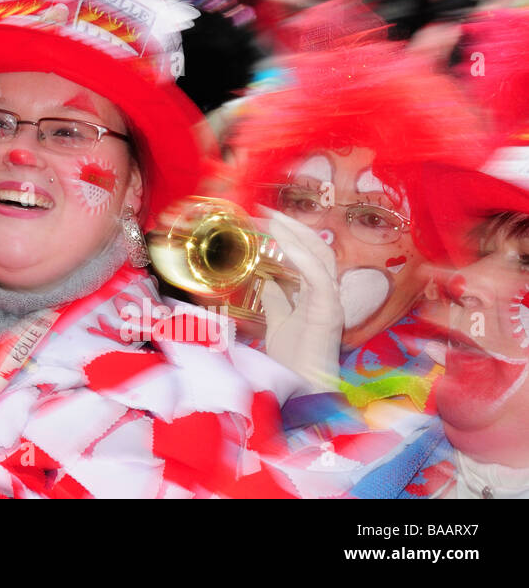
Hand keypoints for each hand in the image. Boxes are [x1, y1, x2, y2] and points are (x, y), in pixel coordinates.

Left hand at [258, 208, 343, 392]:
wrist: (300, 388)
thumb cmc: (294, 360)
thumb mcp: (279, 322)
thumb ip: (277, 301)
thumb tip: (269, 281)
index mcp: (317, 294)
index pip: (309, 254)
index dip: (292, 233)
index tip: (267, 217)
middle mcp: (327, 294)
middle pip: (318, 248)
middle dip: (293, 226)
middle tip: (267, 210)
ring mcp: (331, 302)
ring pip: (321, 257)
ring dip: (296, 235)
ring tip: (273, 219)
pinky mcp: (329, 312)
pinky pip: (319, 278)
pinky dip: (303, 258)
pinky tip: (284, 244)